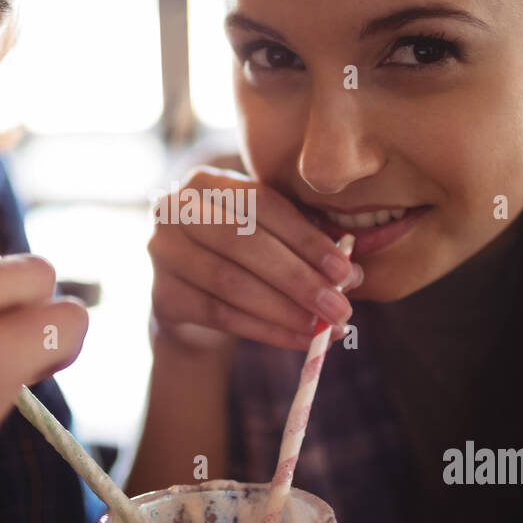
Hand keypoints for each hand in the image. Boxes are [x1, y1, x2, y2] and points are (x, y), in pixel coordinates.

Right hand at [148, 167, 362, 351]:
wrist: (196, 305)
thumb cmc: (245, 260)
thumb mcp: (278, 239)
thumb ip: (316, 239)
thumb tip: (362, 262)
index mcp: (207, 182)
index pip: (261, 203)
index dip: (306, 237)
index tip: (346, 270)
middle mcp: (174, 208)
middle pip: (242, 242)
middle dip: (298, 278)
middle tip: (340, 307)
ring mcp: (160, 251)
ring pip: (230, 282)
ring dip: (284, 309)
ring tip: (323, 328)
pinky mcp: (161, 295)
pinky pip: (219, 314)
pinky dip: (265, 330)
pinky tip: (298, 340)